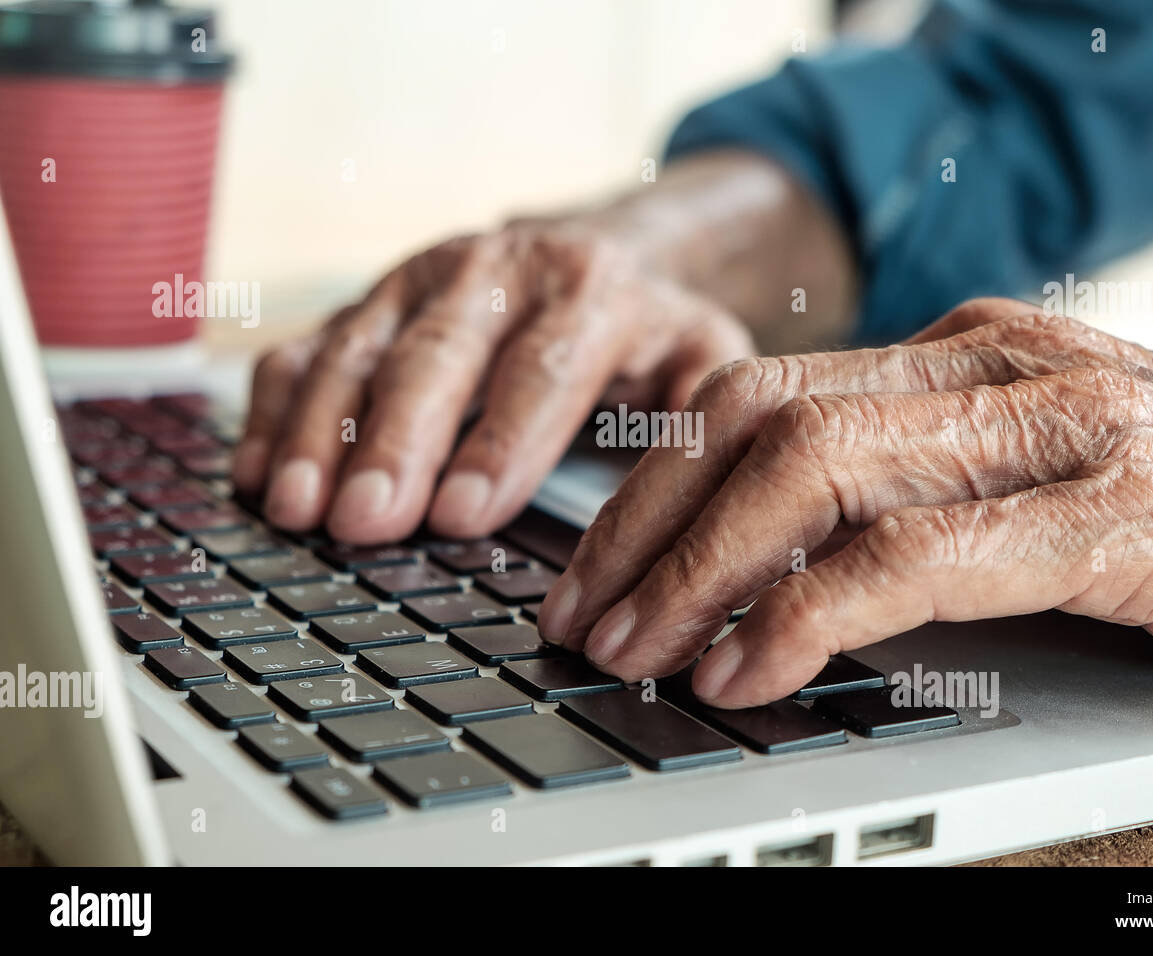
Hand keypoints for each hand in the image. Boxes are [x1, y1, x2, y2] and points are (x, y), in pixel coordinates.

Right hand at [231, 222, 753, 541]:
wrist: (591, 250)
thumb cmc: (642, 328)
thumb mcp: (701, 352)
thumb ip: (696, 407)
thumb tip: (683, 480)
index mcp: (586, 290)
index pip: (541, 370)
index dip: (500, 444)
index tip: (462, 517)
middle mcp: (493, 273)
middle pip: (436, 359)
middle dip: (394, 444)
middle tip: (364, 523)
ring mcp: (418, 282)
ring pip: (357, 351)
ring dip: (318, 433)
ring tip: (293, 508)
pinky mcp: (368, 302)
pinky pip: (307, 347)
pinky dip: (274, 410)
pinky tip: (255, 476)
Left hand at [539, 297, 1152, 706]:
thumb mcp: (1033, 477)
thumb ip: (919, 486)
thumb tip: (768, 554)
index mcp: (971, 351)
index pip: (762, 391)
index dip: (657, 483)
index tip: (595, 565)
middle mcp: (1003, 365)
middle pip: (762, 416)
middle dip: (648, 523)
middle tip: (585, 618)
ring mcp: (1065, 427)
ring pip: (818, 466)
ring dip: (702, 570)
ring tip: (640, 652)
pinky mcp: (1119, 515)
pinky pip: (917, 554)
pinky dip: (810, 613)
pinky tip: (747, 671)